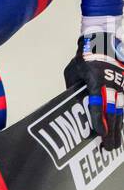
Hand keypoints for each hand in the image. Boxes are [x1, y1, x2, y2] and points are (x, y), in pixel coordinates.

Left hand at [65, 26, 123, 152]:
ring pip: (120, 111)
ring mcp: (120, 85)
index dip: (98, 120)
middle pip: (112, 112)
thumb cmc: (85, 57)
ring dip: (117, 129)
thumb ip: (73, 89)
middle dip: (110, 132)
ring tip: (115, 145)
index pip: (97, 104)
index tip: (99, 134)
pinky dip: (120, 119)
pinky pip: (123, 105)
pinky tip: (118, 131)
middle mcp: (111, 84)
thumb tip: (71, 107)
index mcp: (96, 80)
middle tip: (108, 148)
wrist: (104, 41)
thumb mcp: (73, 72)